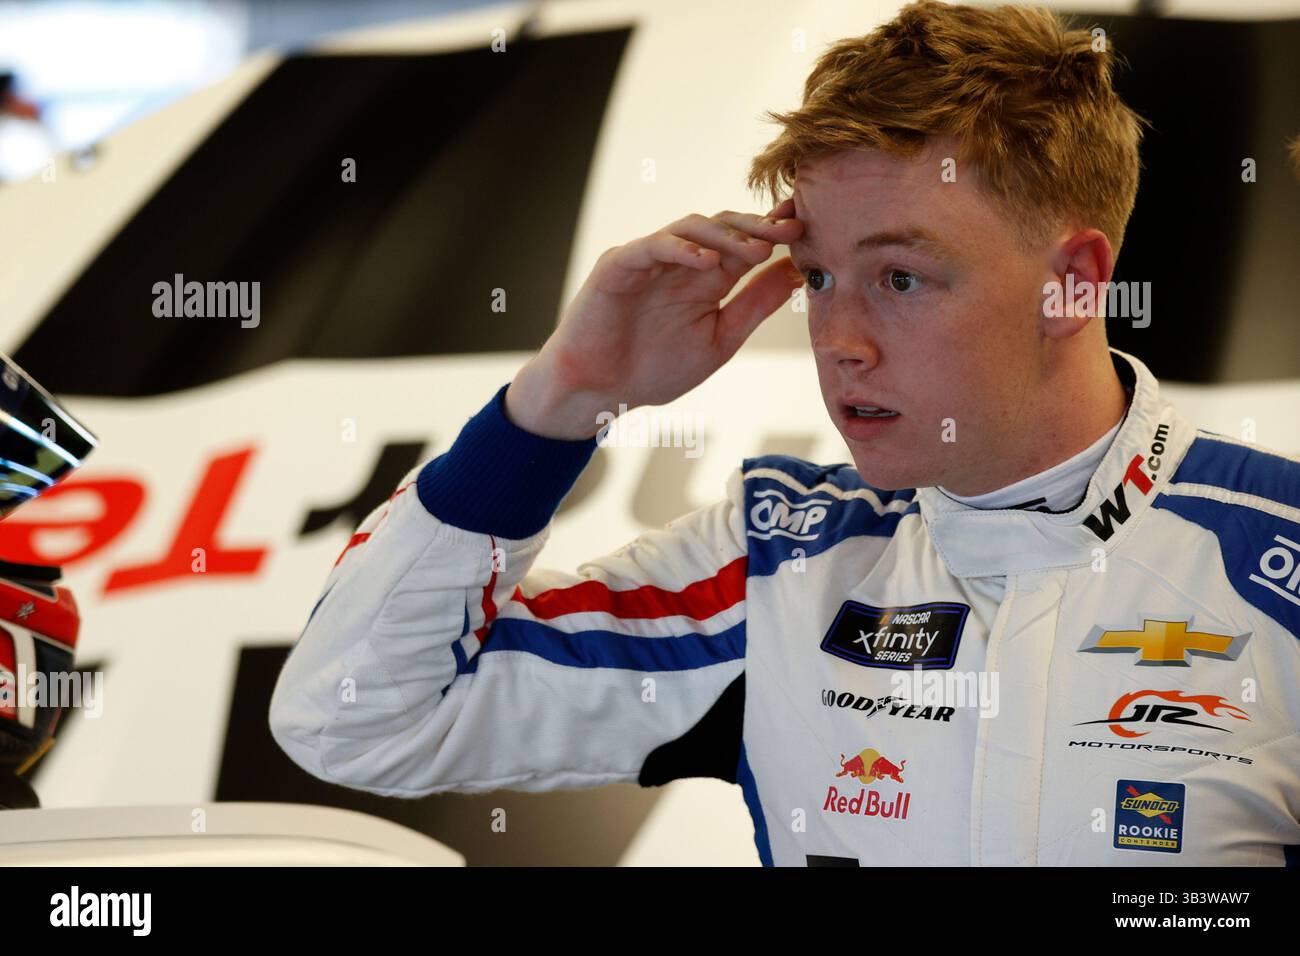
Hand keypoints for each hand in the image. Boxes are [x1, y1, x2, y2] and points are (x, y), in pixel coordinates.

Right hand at [505, 199, 803, 438]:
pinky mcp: (619, 265)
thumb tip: (796, 273)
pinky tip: (708, 262)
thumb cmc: (652, 370)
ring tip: (757, 248)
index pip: (745, 244)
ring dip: (727, 234)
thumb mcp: (719, 340)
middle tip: (791, 228)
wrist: (596, 392)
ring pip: (691, 227)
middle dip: (759, 225)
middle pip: (724, 227)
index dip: (775, 233)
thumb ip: (754, 306)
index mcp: (705, 279)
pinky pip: (652, 246)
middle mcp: (680, 262)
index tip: (808, 230)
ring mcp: (648, 259)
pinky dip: (681, 249)